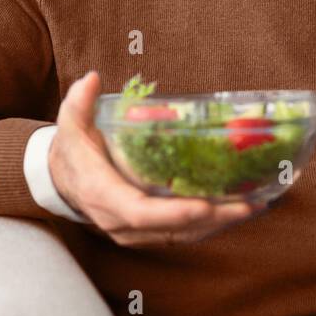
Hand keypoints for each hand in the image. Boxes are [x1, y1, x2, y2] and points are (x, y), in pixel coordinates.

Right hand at [48, 70, 267, 246]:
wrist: (61, 181)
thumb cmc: (72, 151)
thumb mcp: (71, 124)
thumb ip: (79, 103)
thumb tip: (92, 80)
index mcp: (102, 195)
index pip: (139, 212)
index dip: (173, 213)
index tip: (204, 205)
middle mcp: (119, 222)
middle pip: (171, 230)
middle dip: (212, 219)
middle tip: (248, 205)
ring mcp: (134, 232)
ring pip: (182, 236)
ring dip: (219, 224)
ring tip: (255, 207)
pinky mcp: (147, 232)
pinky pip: (182, 234)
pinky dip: (211, 225)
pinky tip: (239, 210)